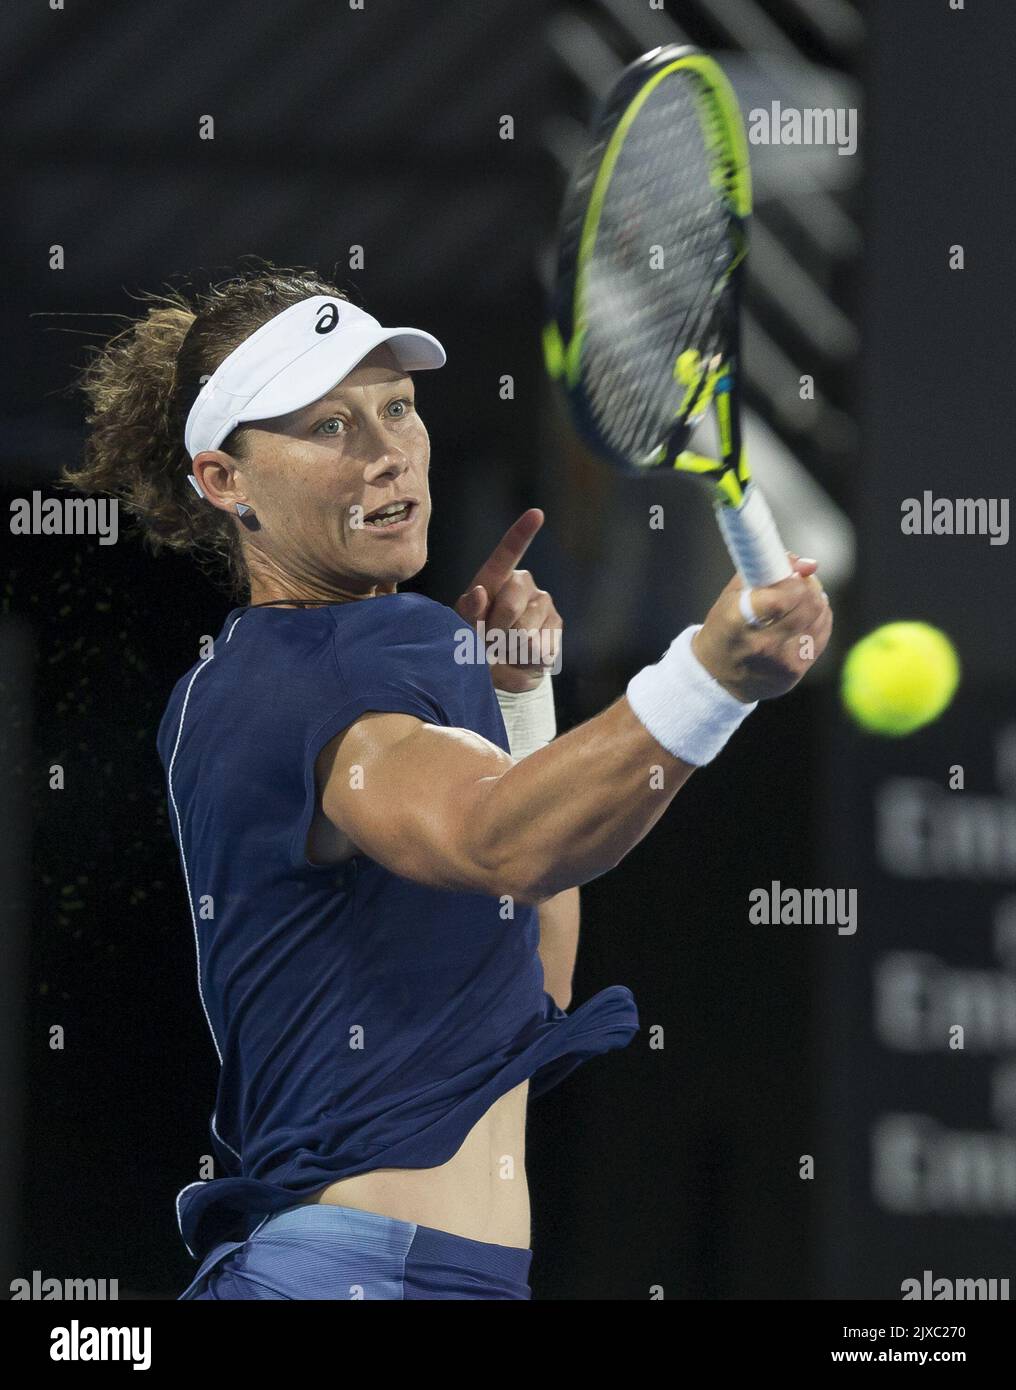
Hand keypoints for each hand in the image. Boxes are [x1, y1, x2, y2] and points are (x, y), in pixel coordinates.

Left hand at [454, 508, 562, 692]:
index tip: (536, 514)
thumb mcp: (461, 628)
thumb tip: (480, 592)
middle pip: (509, 606)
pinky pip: (540, 647)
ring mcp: (543, 603)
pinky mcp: (557, 625)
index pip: (508, 554)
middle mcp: (523, 584)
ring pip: (525, 632)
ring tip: (504, 648)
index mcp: (495, 578)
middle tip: (488, 641)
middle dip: (494, 631)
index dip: (521, 534)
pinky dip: (524, 660)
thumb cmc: (474, 642)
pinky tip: (521, 656)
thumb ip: (466, 612)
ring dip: (508, 649)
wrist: (498, 669)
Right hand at [691, 555, 831, 702]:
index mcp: (738, 623)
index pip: (781, 599)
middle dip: (808, 587)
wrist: (717, 676)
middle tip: (800, 582)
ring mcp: (781, 662)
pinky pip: (822, 635)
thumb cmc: (724, 627)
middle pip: (808, 607)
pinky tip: (805, 615)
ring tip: (801, 598)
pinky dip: (819, 619)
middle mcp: (761, 645)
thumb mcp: (732, 595)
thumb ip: (766, 571)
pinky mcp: (795, 672)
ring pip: (819, 618)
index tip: (791, 575)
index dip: (793, 582)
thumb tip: (809, 565)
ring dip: (815, 601)